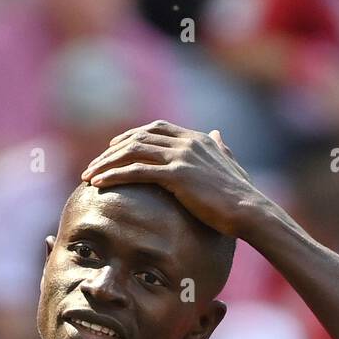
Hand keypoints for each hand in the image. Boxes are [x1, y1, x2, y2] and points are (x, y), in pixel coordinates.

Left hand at [80, 120, 265, 237]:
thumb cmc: (241, 194)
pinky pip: (137, 171)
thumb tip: (217, 134)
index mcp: (197, 138)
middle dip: (112, 150)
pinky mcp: (177, 175)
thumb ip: (221, 147)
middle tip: (94, 164)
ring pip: (133, 152)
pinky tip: (100, 184)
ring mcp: (182, 157)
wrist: (249, 210)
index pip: (156, 128)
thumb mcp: (231, 164)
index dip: (132, 136)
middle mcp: (187, 142)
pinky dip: (114, 175)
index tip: (114, 148)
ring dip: (107, 163)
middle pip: (138, 137)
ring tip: (89, 175)